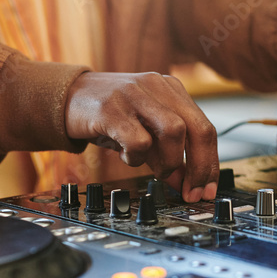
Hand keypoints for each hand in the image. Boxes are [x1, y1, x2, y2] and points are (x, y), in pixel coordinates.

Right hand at [64, 71, 218, 202]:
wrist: (66, 96)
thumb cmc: (109, 114)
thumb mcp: (143, 130)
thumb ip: (166, 153)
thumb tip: (187, 183)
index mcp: (171, 90)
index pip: (205, 128)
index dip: (210, 163)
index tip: (207, 189)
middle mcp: (157, 87)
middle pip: (197, 129)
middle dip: (199, 167)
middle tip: (190, 191)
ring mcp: (135, 94)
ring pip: (174, 132)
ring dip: (169, 162)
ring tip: (155, 169)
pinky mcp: (111, 108)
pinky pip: (138, 140)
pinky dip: (136, 158)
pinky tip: (126, 156)